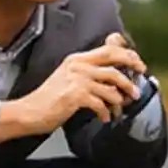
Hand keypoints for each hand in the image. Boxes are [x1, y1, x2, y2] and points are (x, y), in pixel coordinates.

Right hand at [0, 32, 145, 138]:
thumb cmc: (49, 99)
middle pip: (114, 59)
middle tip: (137, 85)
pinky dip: (106, 113)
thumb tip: (112, 77)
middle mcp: (78, 65)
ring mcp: (77, 79)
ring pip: (112, 85)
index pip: (108, 49)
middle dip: (131, 69)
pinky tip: (105, 118)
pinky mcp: (76, 95)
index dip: (127, 54)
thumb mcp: (68, 78)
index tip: (137, 64)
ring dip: (121, 99)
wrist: (30, 112)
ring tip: (121, 108)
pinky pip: (102, 103)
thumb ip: (88, 73)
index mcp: (77, 59)